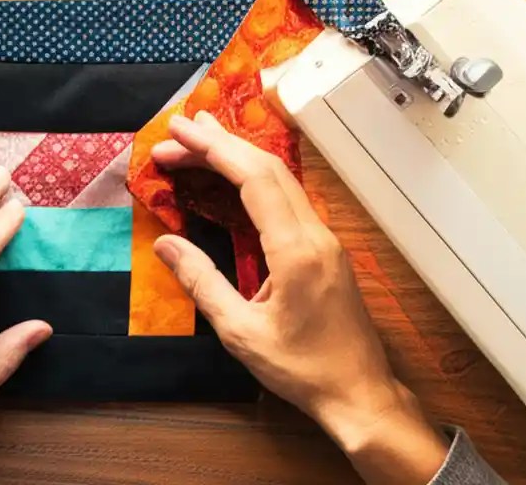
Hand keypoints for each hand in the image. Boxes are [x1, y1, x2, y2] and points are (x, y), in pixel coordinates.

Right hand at [151, 112, 447, 484]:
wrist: (360, 395)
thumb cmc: (302, 370)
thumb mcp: (240, 332)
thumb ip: (202, 282)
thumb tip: (165, 244)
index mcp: (295, 251)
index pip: (253, 179)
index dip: (213, 149)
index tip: (178, 132)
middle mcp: (315, 235)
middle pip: (268, 169)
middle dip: (220, 144)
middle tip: (177, 130)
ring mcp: (325, 240)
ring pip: (281, 180)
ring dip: (239, 156)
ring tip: (201, 138)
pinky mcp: (325, 249)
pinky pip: (288, 198)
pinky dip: (254, 179)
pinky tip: (234, 176)